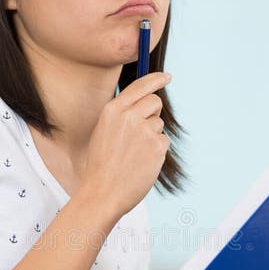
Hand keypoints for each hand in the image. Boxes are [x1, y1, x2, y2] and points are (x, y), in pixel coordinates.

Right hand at [80, 71, 171, 218]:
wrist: (102, 192)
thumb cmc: (101, 165)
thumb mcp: (104, 131)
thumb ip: (122, 115)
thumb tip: (146, 104)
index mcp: (112, 110)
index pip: (140, 86)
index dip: (156, 79)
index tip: (167, 77)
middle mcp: (129, 116)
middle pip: (155, 102)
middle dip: (153, 112)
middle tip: (143, 131)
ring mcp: (144, 131)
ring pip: (159, 124)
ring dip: (152, 136)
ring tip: (134, 155)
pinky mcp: (157, 147)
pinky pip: (164, 142)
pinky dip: (156, 152)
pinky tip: (142, 163)